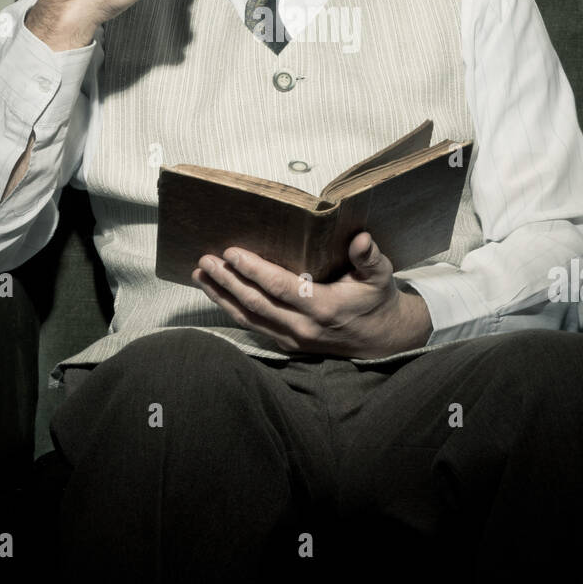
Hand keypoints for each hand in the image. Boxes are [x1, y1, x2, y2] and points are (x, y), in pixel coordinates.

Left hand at [191, 232, 433, 358]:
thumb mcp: (381, 276)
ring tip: (200, 275)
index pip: (280, 287)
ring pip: (249, 318)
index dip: (254, 270)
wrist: (381, 340)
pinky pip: (254, 326)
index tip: (232, 252)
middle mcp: (303, 327)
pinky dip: (232, 308)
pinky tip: (218, 293)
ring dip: (222, 296)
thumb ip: (370, 257)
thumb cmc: (377, 300)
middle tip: (206, 259)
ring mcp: (292, 339)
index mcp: (324, 307)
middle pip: (255, 303)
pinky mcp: (287, 344)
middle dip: (227, 280)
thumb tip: (361, 239)